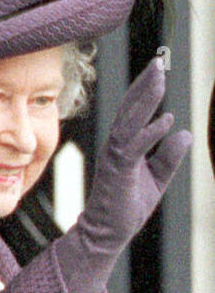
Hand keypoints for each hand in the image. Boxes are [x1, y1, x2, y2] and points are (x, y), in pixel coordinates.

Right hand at [76, 57, 190, 252]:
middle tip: (158, 61)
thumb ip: (169, 155)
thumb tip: (183, 131)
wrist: (109, 231)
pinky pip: (134, 147)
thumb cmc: (128, 205)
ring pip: (130, 121)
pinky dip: (149, 133)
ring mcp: (115, 156)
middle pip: (130, 108)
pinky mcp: (119, 170)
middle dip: (145, 84)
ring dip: (145, 100)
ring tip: (159, 80)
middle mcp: (116, 144)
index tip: (157, 69)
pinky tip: (165, 120)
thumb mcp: (158, 177)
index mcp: (124, 144)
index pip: (134, 110)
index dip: (145, 89)